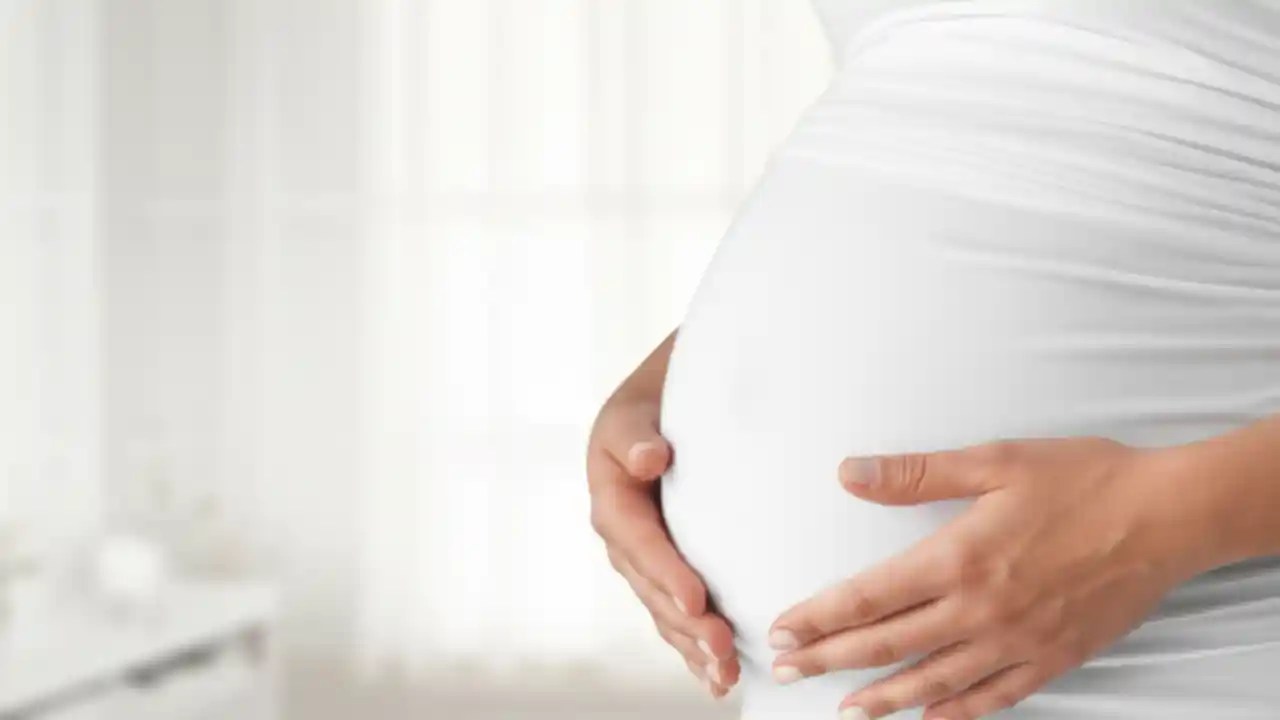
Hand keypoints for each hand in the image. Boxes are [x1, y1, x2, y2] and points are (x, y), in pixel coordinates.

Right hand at [587, 391, 739, 696]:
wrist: (657, 411)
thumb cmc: (651, 407)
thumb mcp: (634, 413)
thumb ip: (637, 436)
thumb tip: (648, 457)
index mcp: (613, 502)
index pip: (641, 544)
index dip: (667, 575)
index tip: (698, 603)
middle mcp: (624, 540)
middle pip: (654, 590)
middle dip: (687, 626)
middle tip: (724, 651)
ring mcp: (643, 562)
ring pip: (665, 612)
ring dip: (693, 647)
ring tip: (725, 677)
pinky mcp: (664, 573)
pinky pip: (675, 615)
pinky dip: (693, 649)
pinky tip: (718, 679)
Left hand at [768, 436, 1208, 719]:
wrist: (1167, 515)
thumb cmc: (1082, 480)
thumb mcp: (994, 461)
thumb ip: (916, 473)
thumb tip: (849, 473)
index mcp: (958, 559)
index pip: (867, 598)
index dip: (818, 617)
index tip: (782, 630)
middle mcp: (979, 610)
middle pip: (886, 645)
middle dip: (829, 660)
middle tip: (786, 671)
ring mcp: (1016, 641)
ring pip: (933, 680)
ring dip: (881, 697)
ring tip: (844, 709)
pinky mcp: (1051, 658)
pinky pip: (993, 697)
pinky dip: (955, 712)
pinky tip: (928, 719)